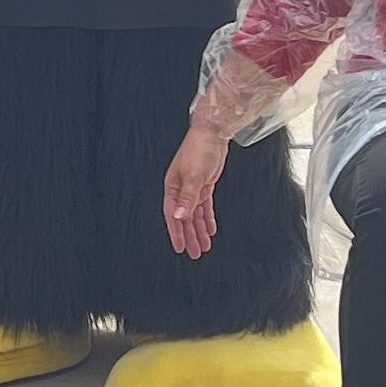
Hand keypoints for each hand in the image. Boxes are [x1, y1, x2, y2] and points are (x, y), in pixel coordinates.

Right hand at [162, 121, 232, 255]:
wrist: (212, 133)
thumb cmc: (199, 150)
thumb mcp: (194, 176)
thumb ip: (187, 198)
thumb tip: (178, 217)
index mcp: (173, 187)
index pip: (172, 215)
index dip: (176, 232)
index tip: (180, 248)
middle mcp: (181, 189)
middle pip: (184, 218)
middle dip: (189, 236)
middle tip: (195, 253)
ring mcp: (193, 188)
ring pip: (195, 215)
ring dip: (199, 230)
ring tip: (204, 246)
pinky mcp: (204, 185)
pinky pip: (204, 207)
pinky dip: (207, 218)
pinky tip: (210, 230)